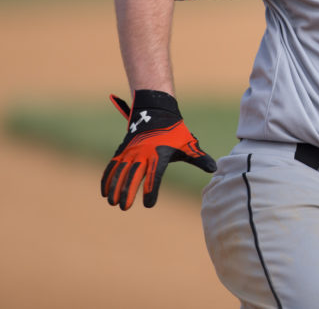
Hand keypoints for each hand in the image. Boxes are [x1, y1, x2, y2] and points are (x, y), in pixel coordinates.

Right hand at [101, 90, 216, 209]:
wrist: (157, 111)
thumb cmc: (175, 132)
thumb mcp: (189, 143)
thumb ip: (199, 158)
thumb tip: (214, 169)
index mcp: (159, 154)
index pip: (155, 175)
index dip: (151, 190)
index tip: (148, 204)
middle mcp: (143, 152)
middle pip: (133, 174)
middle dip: (128, 191)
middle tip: (125, 207)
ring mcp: (131, 150)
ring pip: (120, 170)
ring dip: (115, 186)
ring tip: (113, 203)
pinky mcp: (123, 149)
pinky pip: (113, 165)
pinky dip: (107, 178)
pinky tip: (104, 192)